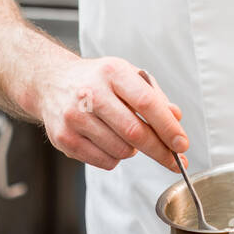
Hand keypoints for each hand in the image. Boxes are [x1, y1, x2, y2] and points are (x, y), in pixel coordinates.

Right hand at [38, 57, 186, 172]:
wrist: (51, 82)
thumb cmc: (97, 80)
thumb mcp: (127, 76)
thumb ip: (154, 96)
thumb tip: (176, 119)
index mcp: (112, 72)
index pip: (147, 103)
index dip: (168, 127)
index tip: (182, 144)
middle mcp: (91, 93)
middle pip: (135, 132)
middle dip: (160, 150)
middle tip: (175, 160)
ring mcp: (75, 117)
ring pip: (121, 150)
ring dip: (134, 151)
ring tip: (126, 135)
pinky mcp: (65, 138)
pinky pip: (105, 161)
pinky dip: (115, 157)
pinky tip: (108, 141)